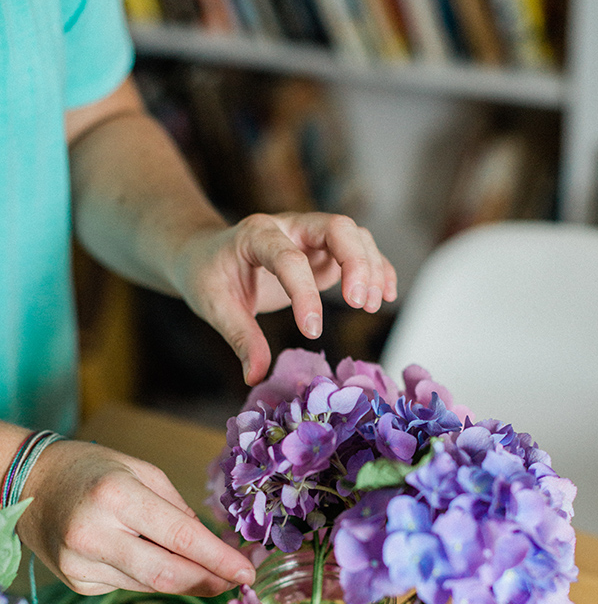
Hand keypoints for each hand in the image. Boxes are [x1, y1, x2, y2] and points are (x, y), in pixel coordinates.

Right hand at [17, 440, 254, 596]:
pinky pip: (128, 586)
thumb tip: (213, 547)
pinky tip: (147, 558)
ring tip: (204, 570)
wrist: (29, 483)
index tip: (248, 572)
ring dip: (184, 581)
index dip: (220, 560)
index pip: (182, 539)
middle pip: (167, 575)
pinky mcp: (77, 582)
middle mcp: (95, 534)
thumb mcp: (141, 471)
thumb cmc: (92, 470)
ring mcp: (82, 564)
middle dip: (209, 581)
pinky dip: (149, 576)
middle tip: (235, 582)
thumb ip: (178, 510)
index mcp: (117, 497)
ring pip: (150, 586)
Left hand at [173, 211, 397, 384]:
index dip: (304, 293)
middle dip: (356, 262)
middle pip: (337, 227)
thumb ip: (239, 337)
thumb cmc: (209, 275)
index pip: (288, 257)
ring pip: (354, 236)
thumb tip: (255, 376)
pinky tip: (386, 295)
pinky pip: (360, 250)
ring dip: (371, 268)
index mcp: (257, 235)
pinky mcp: (325, 252)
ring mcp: (311, 236)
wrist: (206, 254)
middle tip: (361, 304)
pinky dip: (377, 269)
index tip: (311, 331)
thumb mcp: (215, 306)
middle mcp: (290, 227)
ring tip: (372, 306)